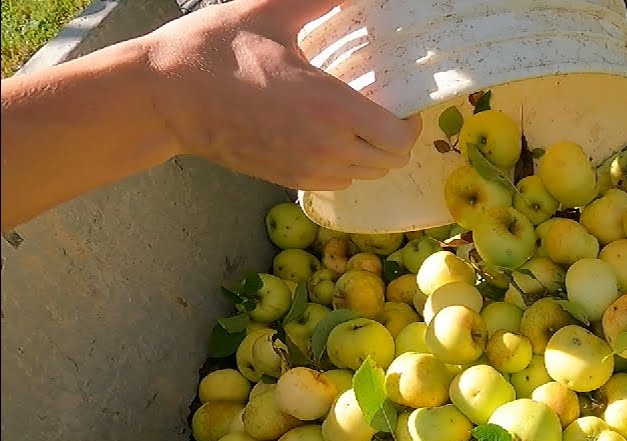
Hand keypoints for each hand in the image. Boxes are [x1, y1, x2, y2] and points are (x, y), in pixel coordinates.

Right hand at [145, 0, 421, 190]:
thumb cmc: (213, 52)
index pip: (399, 138)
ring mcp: (305, 168)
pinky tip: (330, 138)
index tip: (403, 104)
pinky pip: (337, 182)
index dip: (409, 123)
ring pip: (365, 175)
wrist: (163, 97)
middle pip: (389, 161)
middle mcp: (325, 147)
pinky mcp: (286, 179)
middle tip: (385, 112)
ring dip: (371, 153)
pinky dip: (345, 165)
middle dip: (395, 139)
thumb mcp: (270, 13)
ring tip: (358, 124)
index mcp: (330, 108)